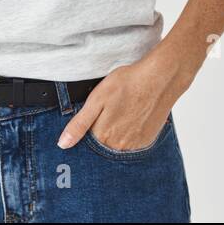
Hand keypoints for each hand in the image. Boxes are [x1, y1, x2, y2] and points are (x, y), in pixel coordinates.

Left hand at [56, 52, 184, 150]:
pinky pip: (132, 144)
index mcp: (103, 136)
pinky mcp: (147, 141)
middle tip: (109, 112)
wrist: (160, 78)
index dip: (85, 131)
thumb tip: (63, 144)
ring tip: (121, 113)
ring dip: (115, 135)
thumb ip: (79, 124)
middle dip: (101, 134)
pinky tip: (132, 118)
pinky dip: (129, 134)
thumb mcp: (97, 99)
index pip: (86, 143)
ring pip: (117, 146)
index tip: (92, 120)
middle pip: (102, 146)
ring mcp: (135, 145)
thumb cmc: (128, 84)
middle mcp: (119, 146)